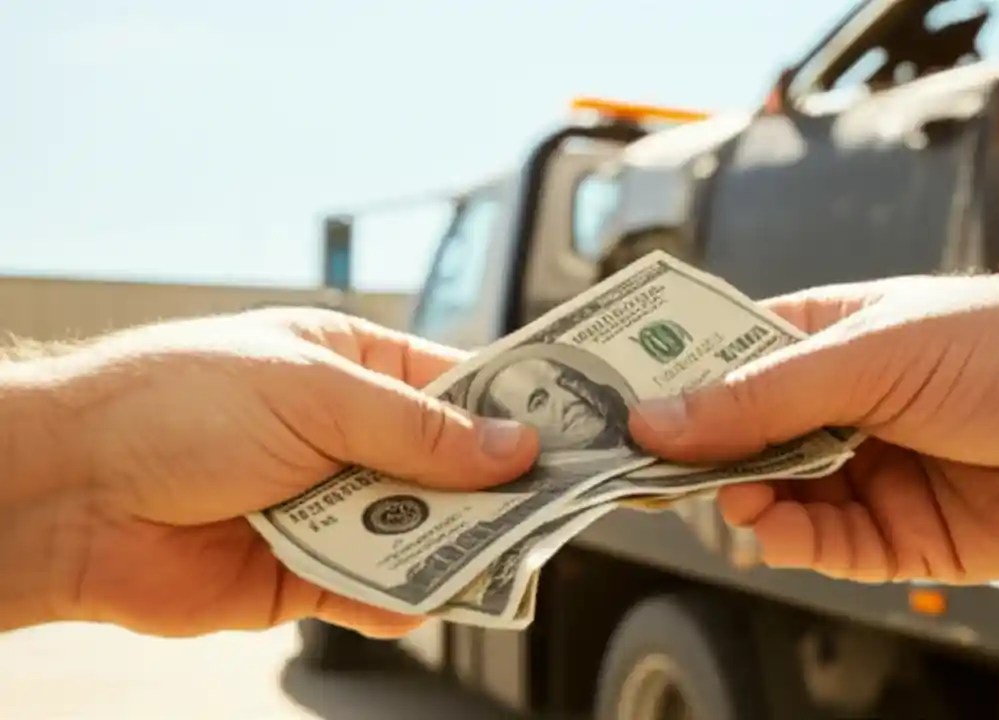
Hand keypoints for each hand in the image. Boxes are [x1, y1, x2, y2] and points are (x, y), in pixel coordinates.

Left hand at [2, 309, 536, 635]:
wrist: (67, 494)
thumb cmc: (176, 403)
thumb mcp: (315, 392)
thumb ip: (417, 429)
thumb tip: (510, 445)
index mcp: (351, 365)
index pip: (456, 384)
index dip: (515, 408)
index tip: (574, 432)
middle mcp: (345, 435)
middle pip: (448, 466)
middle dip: (493, 488)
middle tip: (550, 507)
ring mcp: (325, 504)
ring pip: (418, 529)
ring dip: (452, 544)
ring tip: (498, 558)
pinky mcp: (303, 573)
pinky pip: (372, 587)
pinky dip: (401, 597)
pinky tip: (424, 599)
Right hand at [630, 269, 998, 583]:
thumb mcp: (875, 354)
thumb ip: (761, 397)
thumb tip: (655, 419)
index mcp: (829, 336)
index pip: (722, 356)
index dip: (666, 381)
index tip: (607, 407)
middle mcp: (841, 406)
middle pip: (737, 437)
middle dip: (694, 454)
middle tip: (637, 471)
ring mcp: (868, 471)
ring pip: (771, 499)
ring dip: (741, 501)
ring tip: (732, 497)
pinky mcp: (900, 537)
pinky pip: (823, 547)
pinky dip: (791, 542)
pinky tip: (776, 528)